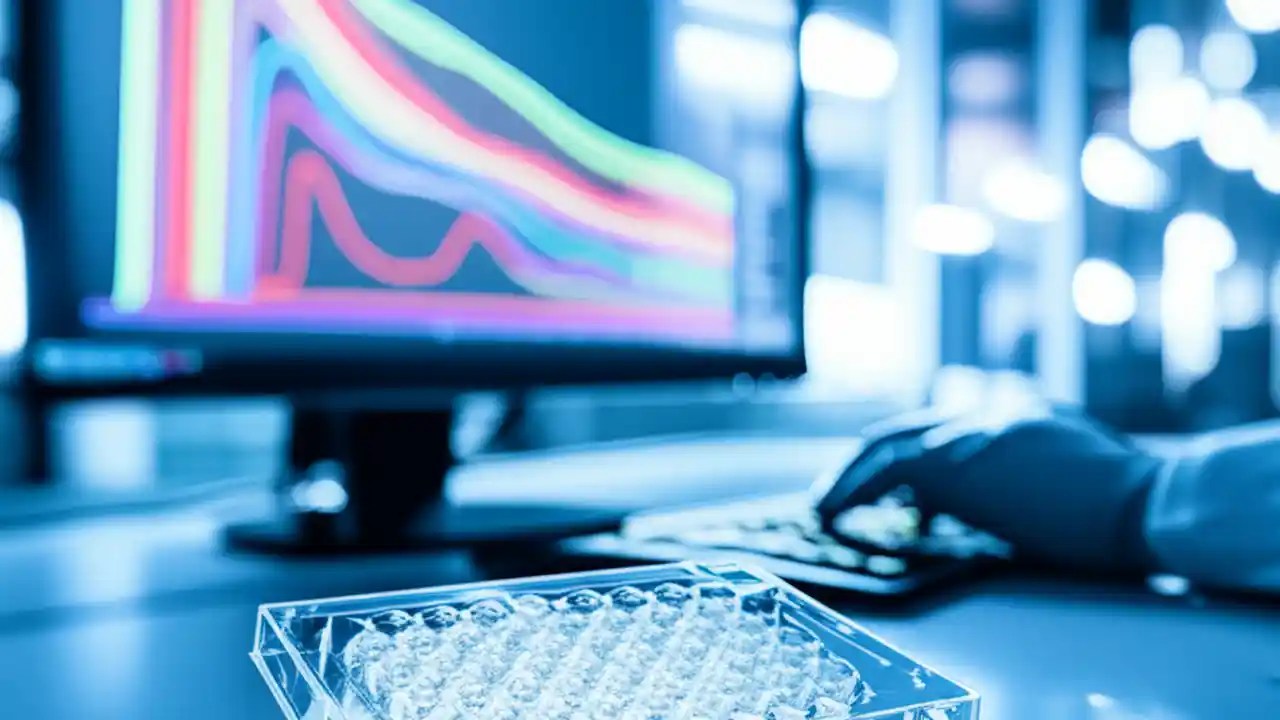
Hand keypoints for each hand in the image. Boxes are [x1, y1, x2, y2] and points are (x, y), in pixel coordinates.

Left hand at [815, 403, 1164, 573]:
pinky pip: (886, 471)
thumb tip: (990, 481)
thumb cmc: (1119, 491)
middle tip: (831, 492)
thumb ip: (1026, 450)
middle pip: (901, 434)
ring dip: (845, 477)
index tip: (874, 482)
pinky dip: (852, 488)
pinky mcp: (962, 465)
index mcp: (1009, 415)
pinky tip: (830, 509)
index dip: (896, 455)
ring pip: (886, 447)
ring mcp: (969, 435)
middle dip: (860, 464)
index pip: (936, 429)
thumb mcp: (1068, 454)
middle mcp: (982, 417)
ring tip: (820, 505)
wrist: (1144, 498)